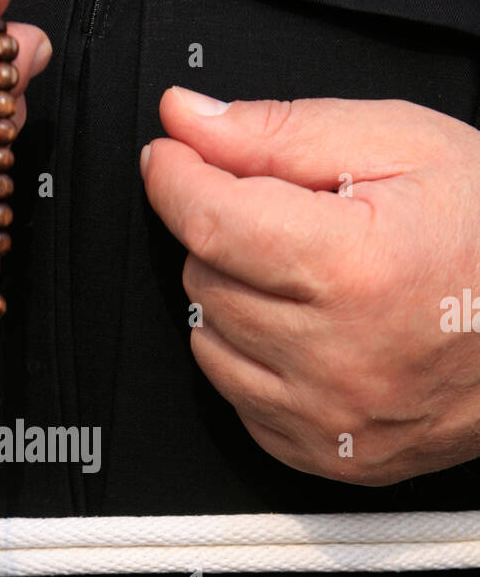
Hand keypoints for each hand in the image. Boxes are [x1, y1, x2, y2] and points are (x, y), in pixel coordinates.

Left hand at [141, 88, 479, 485]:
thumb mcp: (401, 147)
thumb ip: (280, 133)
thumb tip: (186, 120)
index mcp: (352, 268)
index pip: (206, 219)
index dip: (175, 175)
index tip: (174, 156)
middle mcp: (334, 355)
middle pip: (203, 276)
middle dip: (227, 233)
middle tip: (294, 219)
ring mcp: (328, 417)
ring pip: (208, 341)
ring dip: (237, 298)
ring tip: (311, 279)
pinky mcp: (324, 456)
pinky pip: (236, 399)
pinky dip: (255, 358)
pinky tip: (312, 332)